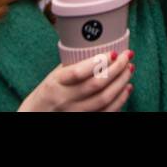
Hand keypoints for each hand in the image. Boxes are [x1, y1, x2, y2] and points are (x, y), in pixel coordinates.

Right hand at [17, 49, 133, 111]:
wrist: (37, 115)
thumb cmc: (48, 92)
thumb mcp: (55, 75)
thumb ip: (73, 65)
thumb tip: (98, 47)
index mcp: (57, 83)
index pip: (78, 72)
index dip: (98, 62)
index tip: (112, 52)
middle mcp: (66, 99)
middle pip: (96, 85)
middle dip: (116, 69)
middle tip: (127, 57)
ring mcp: (76, 112)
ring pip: (104, 99)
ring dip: (121, 83)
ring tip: (129, 69)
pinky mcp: (85, 120)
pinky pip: (107, 112)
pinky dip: (120, 100)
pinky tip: (126, 88)